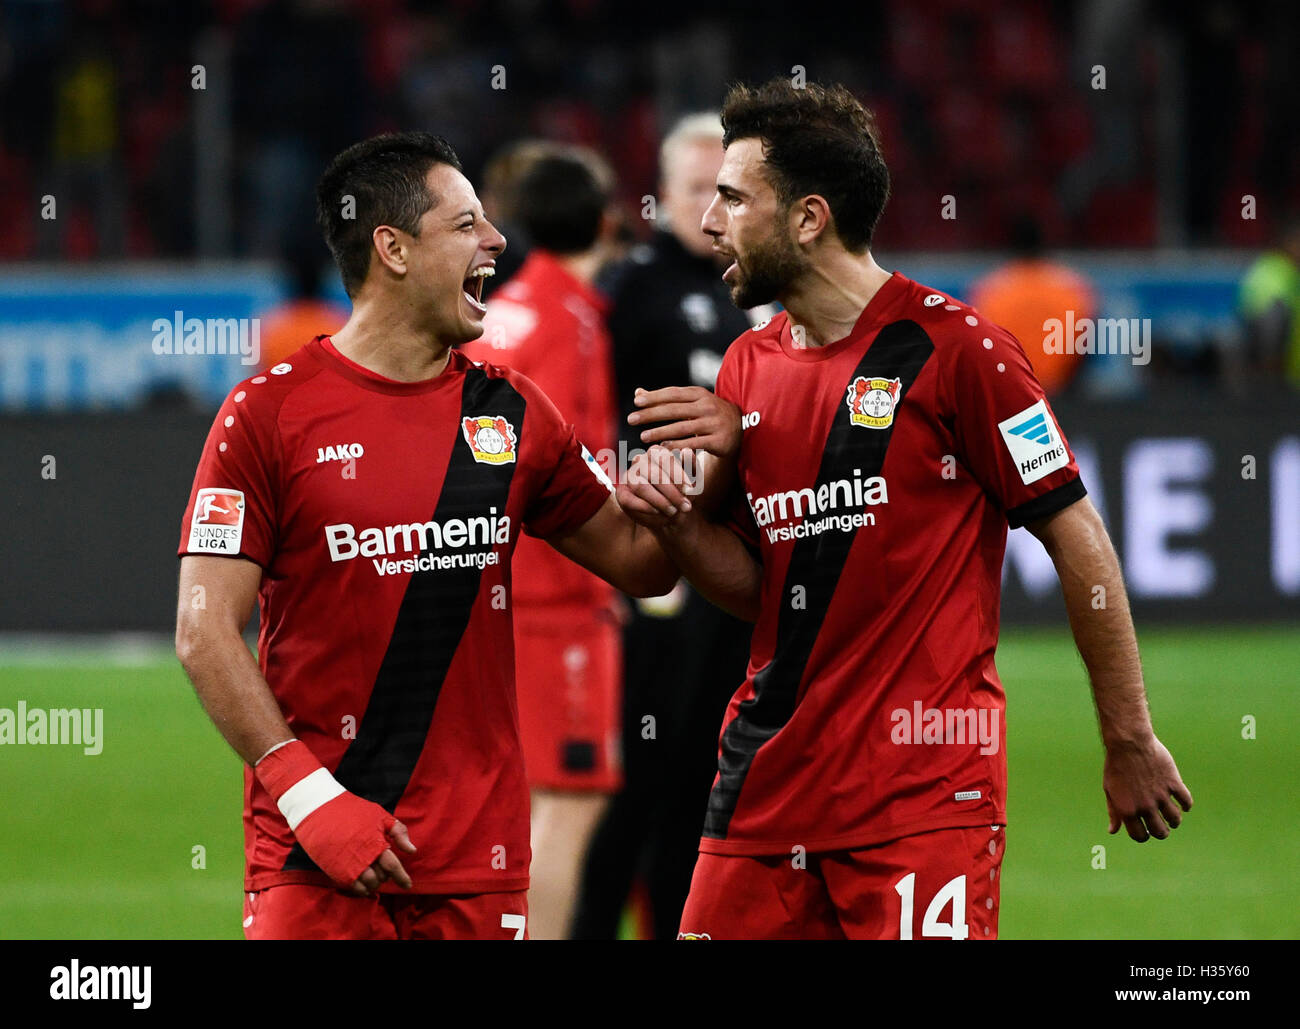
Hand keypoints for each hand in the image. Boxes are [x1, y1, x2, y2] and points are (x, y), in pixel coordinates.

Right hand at [254, 739, 415, 893]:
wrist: (318, 808)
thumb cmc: (352, 810)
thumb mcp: (379, 815)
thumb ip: (398, 832)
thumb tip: (411, 851)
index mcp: (376, 843)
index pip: (393, 867)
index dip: (402, 878)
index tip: (407, 885)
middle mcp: (363, 858)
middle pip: (381, 878)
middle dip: (386, 876)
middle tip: (384, 868)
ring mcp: (348, 866)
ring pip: (368, 885)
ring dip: (374, 883)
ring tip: (373, 873)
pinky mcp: (334, 870)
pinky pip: (352, 887)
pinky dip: (361, 888)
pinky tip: (362, 881)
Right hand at [615, 445, 696, 530]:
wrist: (674, 511)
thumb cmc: (683, 492)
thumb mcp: (693, 480)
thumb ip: (692, 465)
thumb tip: (686, 451)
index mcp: (658, 452)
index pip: (665, 458)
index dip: (678, 475)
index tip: (690, 490)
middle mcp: (641, 460)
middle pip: (653, 473)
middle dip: (671, 492)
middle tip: (685, 506)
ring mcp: (629, 476)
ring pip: (640, 486)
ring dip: (659, 501)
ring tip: (673, 511)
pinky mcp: (622, 494)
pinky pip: (629, 500)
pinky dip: (645, 507)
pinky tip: (658, 512)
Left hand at [627, 386, 741, 458]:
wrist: (741, 428)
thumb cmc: (708, 413)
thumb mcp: (691, 402)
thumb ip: (665, 398)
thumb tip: (638, 393)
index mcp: (699, 394)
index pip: (673, 394)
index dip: (654, 397)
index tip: (636, 403)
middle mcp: (707, 406)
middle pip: (674, 410)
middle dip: (651, 414)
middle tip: (632, 419)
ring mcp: (713, 423)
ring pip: (682, 428)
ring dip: (660, 432)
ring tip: (643, 436)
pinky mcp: (718, 441)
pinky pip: (694, 443)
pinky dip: (677, 446)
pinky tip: (662, 448)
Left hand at [1102, 734, 1192, 841]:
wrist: (1128, 743)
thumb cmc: (1116, 766)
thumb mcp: (1109, 790)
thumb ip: (1114, 812)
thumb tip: (1113, 831)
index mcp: (1127, 810)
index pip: (1140, 836)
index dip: (1143, 836)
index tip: (1146, 831)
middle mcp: (1145, 806)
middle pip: (1160, 831)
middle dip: (1161, 832)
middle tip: (1162, 827)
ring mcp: (1160, 795)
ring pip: (1175, 819)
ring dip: (1174, 821)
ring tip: (1172, 817)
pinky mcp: (1173, 783)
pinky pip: (1186, 801)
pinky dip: (1186, 805)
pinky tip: (1182, 803)